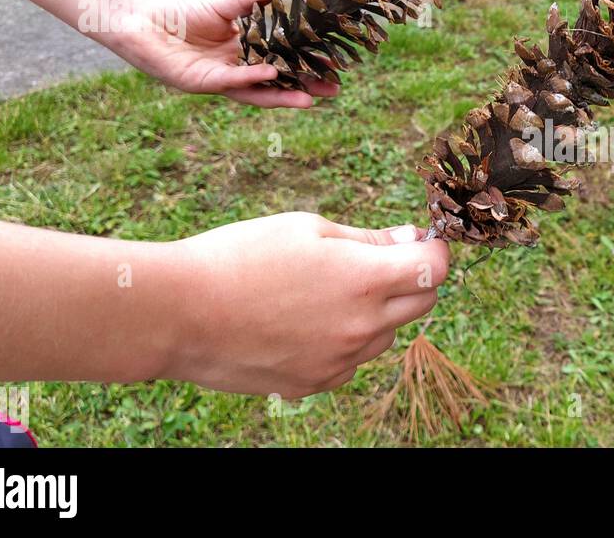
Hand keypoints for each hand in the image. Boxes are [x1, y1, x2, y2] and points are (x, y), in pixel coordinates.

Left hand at [104, 0, 338, 108]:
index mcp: (241, 54)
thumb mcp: (222, 4)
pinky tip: (269, 74)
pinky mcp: (196, 83)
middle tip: (333, 91)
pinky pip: (227, 82)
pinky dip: (249, 78)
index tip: (333, 65)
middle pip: (275, 84)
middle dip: (303, 88)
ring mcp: (216, 81)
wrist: (138, 16)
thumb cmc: (177, 11)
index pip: (280, 63)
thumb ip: (249, 0)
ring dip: (281, 95)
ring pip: (255, 91)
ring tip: (309, 97)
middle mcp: (233, 71)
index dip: (305, 66)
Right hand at [165, 212, 449, 397]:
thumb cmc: (240, 257)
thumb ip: (368, 240)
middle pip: (422, 303)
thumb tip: (410, 238)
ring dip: (375, 312)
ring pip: (385, 335)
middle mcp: (360, 327)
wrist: (179, 313)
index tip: (417, 240)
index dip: (432, 248)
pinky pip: (350, 360)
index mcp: (364, 281)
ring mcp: (339, 361)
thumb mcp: (307, 230)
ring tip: (322, 291)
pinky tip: (302, 321)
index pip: (435, 269)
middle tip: (373, 260)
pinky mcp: (315, 383)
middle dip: (410, 279)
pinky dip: (343, 340)